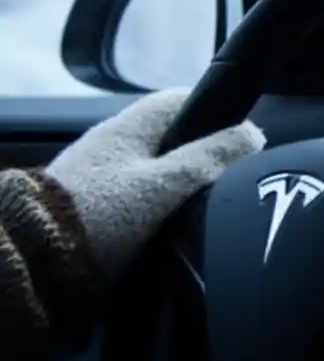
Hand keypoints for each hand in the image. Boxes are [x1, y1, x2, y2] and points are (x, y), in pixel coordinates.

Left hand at [45, 89, 264, 277]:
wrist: (34, 260)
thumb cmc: (101, 214)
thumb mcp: (165, 185)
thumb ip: (211, 157)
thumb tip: (253, 133)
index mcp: (132, 124)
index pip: (186, 99)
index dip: (221, 113)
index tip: (247, 142)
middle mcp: (116, 141)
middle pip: (176, 137)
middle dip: (207, 155)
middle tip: (233, 182)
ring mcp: (103, 173)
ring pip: (161, 168)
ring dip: (185, 184)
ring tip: (209, 208)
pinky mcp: (97, 204)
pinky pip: (143, 194)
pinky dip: (163, 205)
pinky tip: (175, 226)